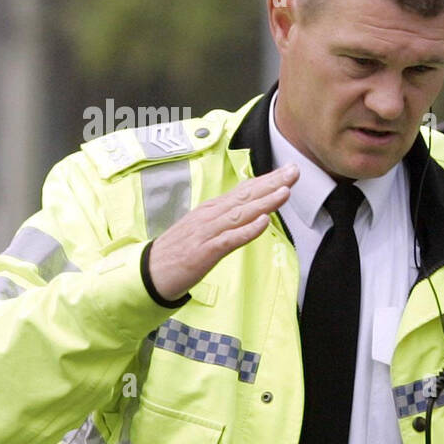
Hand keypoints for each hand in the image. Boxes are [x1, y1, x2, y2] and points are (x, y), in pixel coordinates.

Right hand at [148, 163, 297, 299]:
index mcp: (212, 210)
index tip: (289, 170)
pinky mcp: (204, 251)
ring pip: (240, 213)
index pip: (244, 190)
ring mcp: (207, 232)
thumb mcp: (205, 228)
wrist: (149, 272)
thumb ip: (227, 218)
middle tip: (295, 171)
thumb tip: (252, 210)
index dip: (268, 180)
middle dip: (272, 183)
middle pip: (246, 196)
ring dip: (264, 202)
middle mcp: (211, 216)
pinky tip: (262, 222)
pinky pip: (229, 239)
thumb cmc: (179, 251)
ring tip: (285, 191)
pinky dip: (246, 231)